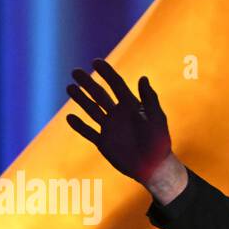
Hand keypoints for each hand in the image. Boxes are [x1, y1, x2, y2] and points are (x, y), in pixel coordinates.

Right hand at [65, 58, 171, 183]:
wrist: (154, 167)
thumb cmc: (159, 142)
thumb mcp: (157, 119)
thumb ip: (149, 99)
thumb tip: (143, 78)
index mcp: (131, 106)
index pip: (116, 85)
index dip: (107, 73)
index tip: (96, 62)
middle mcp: (118, 114)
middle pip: (100, 95)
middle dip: (87, 83)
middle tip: (75, 72)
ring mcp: (110, 128)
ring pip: (92, 110)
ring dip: (80, 99)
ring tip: (70, 88)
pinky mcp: (104, 142)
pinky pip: (89, 132)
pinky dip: (79, 126)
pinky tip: (69, 117)